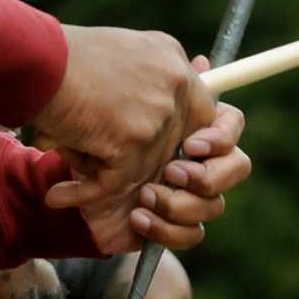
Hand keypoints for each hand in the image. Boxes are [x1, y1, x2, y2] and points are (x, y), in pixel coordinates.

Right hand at [32, 27, 215, 199]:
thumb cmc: (57, 58)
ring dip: (100, 171)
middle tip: (98, 166)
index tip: (147, 150)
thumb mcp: (114, 55)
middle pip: (173, 147)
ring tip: (63, 164)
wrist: (34, 59)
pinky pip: (115, 184)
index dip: (181, 139)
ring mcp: (159, 112)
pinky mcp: (136, 139)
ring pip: (142, 167)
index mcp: (172, 60)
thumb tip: (148, 117)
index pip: (202, 111)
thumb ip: (143, 81)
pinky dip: (83, 194)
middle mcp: (175, 83)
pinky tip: (57, 196)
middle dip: (134, 161)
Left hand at [45, 87, 250, 254]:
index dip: (222, 136)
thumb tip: (201, 63)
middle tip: (171, 172)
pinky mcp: (172, 226)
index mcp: (189, 124)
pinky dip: (166, 229)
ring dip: (180, 203)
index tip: (191, 144)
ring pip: (215, 206)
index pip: (231, 125)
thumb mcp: (117, 99)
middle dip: (209, 175)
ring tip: (143, 197)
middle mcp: (195, 160)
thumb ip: (158, 84)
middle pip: (238, 167)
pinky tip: (136, 217)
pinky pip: (192, 235)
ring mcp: (186, 194)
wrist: (60, 172)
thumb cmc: (88, 126)